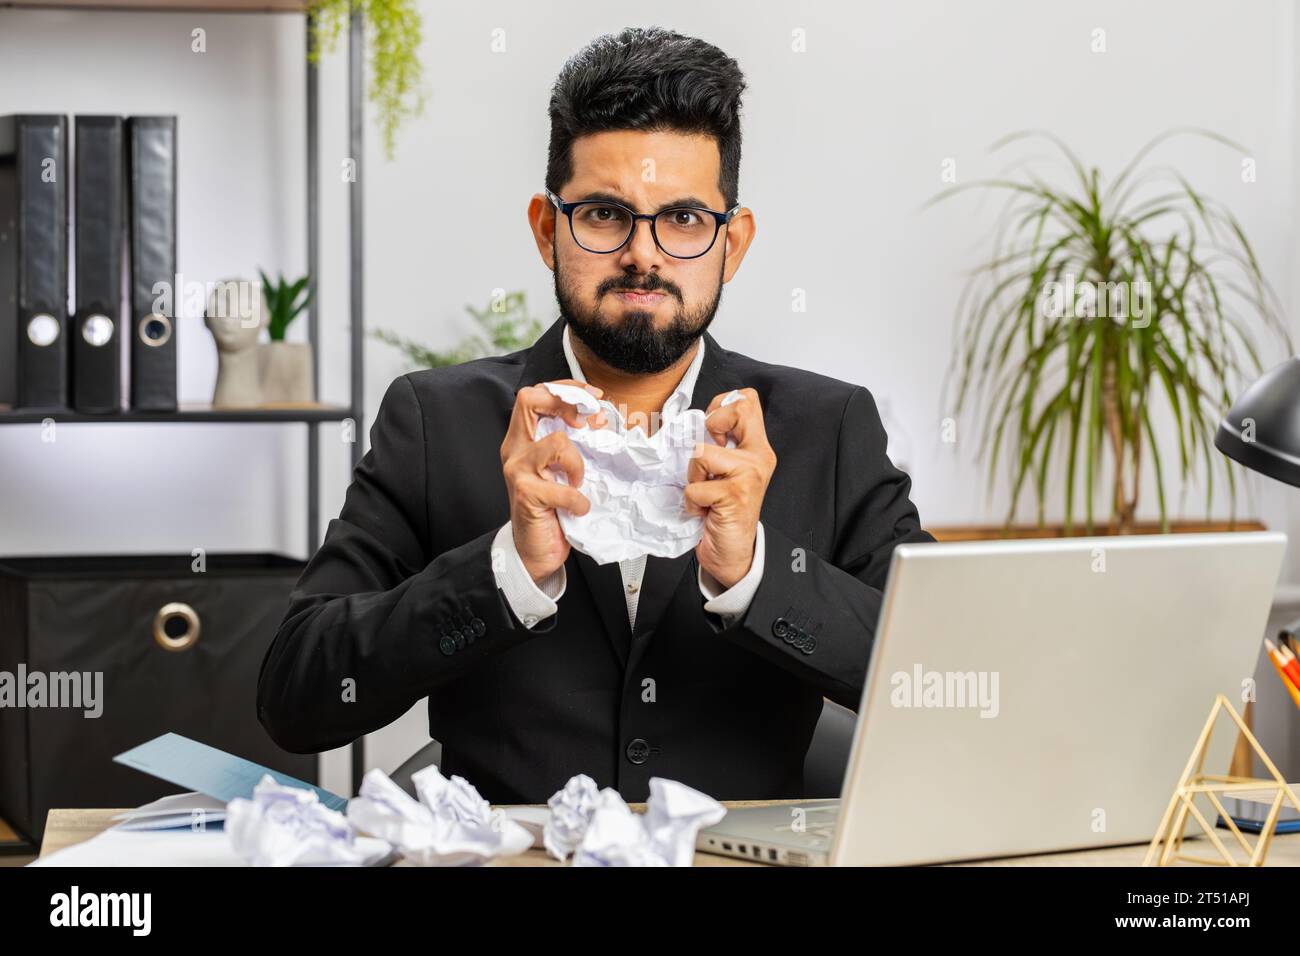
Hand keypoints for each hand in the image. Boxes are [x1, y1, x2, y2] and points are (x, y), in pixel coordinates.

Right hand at [500, 380, 607, 583]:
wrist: (533, 551)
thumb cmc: (551, 509)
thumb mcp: (561, 470)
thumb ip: (572, 445)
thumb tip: (602, 422)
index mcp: (522, 440)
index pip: (535, 395)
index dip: (564, 389)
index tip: (593, 398)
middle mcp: (515, 450)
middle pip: (529, 400)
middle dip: (566, 402)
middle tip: (588, 424)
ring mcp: (518, 471)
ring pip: (556, 441)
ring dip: (578, 462)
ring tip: (579, 482)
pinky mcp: (526, 495)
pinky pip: (564, 487)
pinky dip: (578, 500)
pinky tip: (578, 509)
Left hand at [686, 388, 776, 589]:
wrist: (733, 553)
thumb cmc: (724, 511)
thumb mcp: (725, 472)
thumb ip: (719, 446)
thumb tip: (697, 423)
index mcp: (757, 447)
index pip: (746, 401)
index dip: (720, 406)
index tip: (711, 428)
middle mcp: (758, 457)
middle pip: (734, 410)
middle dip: (710, 426)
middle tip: (708, 456)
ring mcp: (748, 475)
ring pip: (701, 453)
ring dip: (693, 477)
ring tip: (705, 493)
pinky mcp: (734, 495)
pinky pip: (695, 487)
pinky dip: (692, 502)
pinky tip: (705, 511)